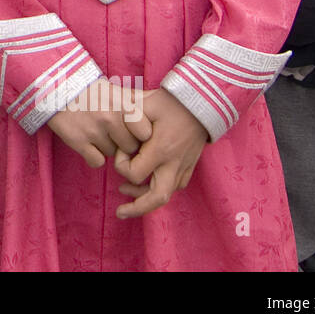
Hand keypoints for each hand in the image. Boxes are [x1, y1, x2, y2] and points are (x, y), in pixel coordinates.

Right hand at [45, 78, 149, 168]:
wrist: (56, 87)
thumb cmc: (90, 90)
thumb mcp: (115, 90)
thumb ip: (137, 101)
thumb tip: (161, 107)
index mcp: (123, 105)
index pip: (146, 134)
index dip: (140, 135)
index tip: (133, 130)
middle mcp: (110, 119)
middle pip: (130, 148)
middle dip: (124, 144)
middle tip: (114, 133)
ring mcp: (93, 131)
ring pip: (113, 156)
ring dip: (108, 149)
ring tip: (98, 134)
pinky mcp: (78, 142)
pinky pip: (96, 162)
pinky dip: (94, 156)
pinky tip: (89, 144)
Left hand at [114, 88, 207, 218]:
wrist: (202, 100)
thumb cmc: (170, 101)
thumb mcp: (144, 103)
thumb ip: (126, 117)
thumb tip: (111, 129)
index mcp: (161, 149)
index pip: (135, 174)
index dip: (121, 166)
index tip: (119, 151)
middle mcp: (174, 163)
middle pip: (156, 198)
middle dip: (137, 208)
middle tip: (120, 212)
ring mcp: (184, 165)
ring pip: (167, 194)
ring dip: (147, 200)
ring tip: (129, 197)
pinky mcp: (190, 164)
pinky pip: (176, 186)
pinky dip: (161, 190)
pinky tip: (149, 185)